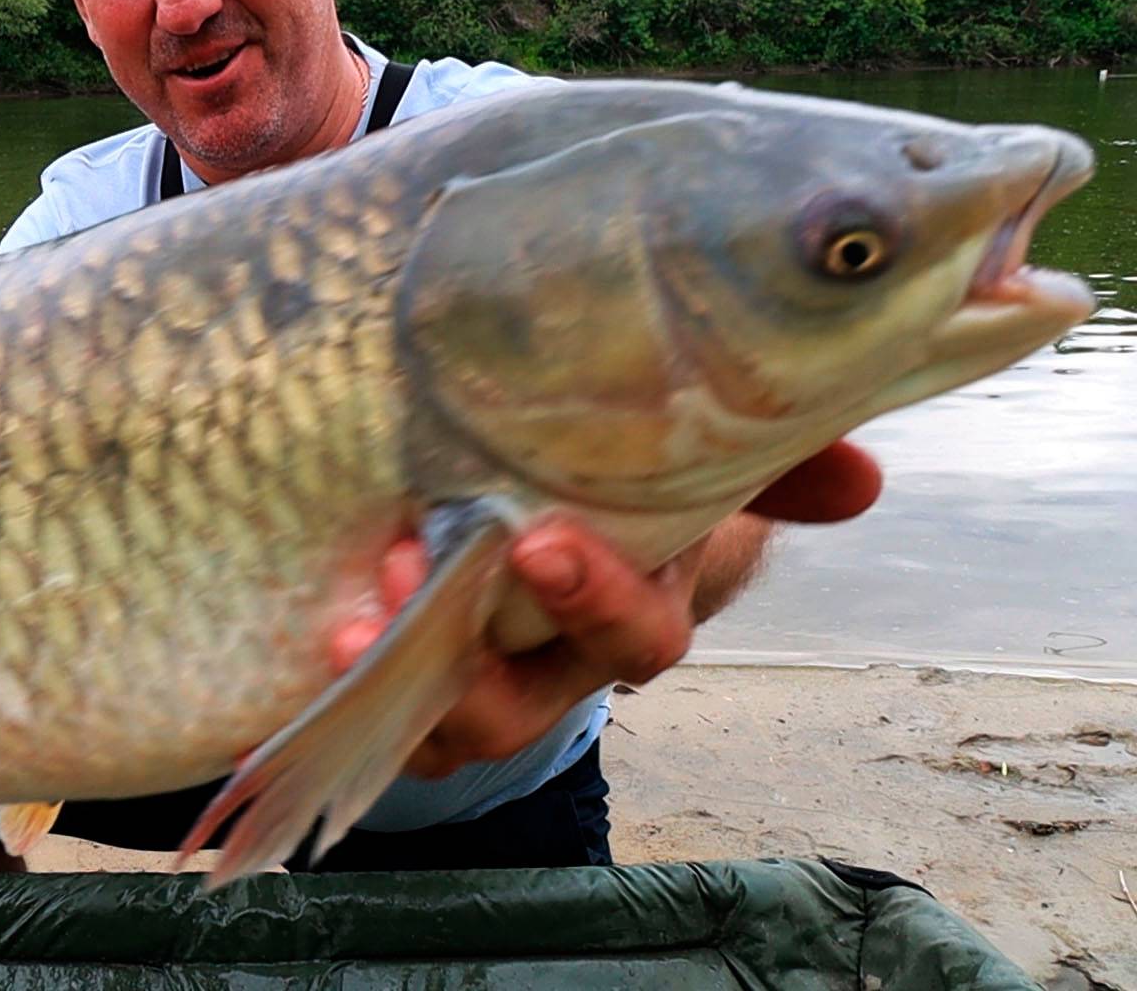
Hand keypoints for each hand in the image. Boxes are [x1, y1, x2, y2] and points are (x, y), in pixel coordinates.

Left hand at [333, 438, 882, 779]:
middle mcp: (569, 656)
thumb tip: (858, 478)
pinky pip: (391, 713)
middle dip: (478, 653)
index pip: (640, 624)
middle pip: (530, 692)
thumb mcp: (706, 460)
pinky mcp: (424, 682)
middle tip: (420, 565)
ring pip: (458, 717)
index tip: (541, 542)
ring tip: (348, 628)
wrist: (565, 508)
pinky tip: (316, 640)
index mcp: (648, 597)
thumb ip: (774, 458)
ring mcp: (496, 678)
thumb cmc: (641, 478)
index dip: (597, 596)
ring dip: (402, 675)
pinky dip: (353, 687)